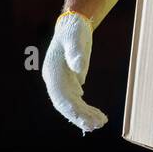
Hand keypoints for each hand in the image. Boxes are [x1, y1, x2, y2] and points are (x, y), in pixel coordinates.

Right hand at [42, 11, 107, 132]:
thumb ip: (76, 52)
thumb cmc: (73, 30)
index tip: (85, 119)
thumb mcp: (76, 38)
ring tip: (101, 122)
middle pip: (65, 105)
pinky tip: (98, 116)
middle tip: (96, 125)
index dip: (72, 110)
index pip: (60, 97)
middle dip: (79, 117)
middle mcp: (54, 81)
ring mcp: (62, 83)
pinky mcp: (70, 83)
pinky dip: (86, 109)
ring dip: (84, 116)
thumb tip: (79, 68)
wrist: (73, 26)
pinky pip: (77, 101)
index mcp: (52, 72)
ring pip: (71, 105)